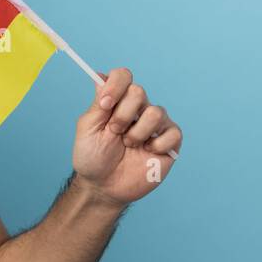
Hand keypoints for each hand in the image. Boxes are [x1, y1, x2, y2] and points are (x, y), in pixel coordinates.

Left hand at [72, 67, 181, 206]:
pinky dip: (157, 144)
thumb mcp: (88, 128)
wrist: (102, 186)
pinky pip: (172, 132)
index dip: (115, 86)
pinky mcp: (170, 142)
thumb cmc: (92, 157)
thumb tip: (100, 76)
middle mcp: (137, 109)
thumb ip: (98, 102)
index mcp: (116, 101)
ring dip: (137, 132)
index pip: (123, 76)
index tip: (105, 106)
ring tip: (128, 146)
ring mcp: (155, 125)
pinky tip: (146, 153)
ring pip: (156, 112)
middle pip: (139, 91)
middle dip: (122, 115)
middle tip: (114, 132)